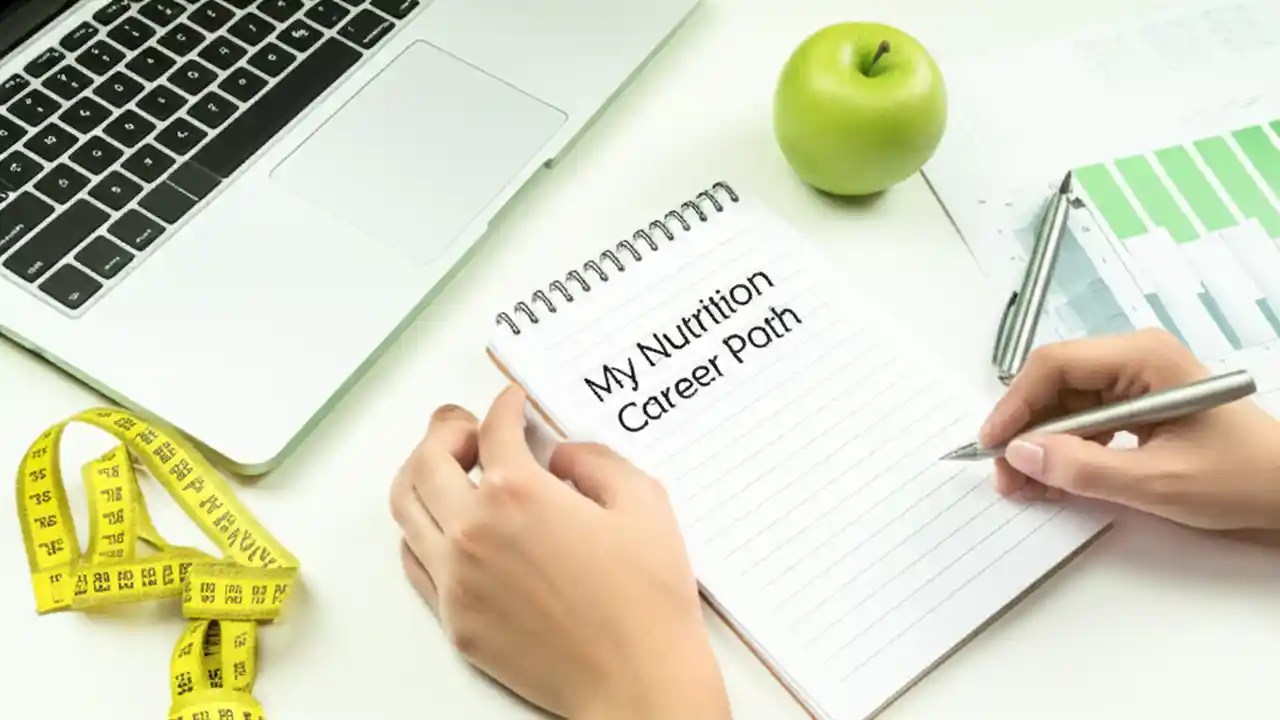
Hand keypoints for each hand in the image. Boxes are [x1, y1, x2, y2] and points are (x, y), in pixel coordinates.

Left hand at [390, 386, 729, 718]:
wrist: (636, 681)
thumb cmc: (646, 600)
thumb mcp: (643, 502)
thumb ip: (596, 460)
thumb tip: (561, 455)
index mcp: (519, 495)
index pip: (492, 429)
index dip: (504, 404)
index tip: (512, 403)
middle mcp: (473, 532)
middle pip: (427, 458)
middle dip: (447, 430)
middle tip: (470, 428)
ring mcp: (457, 579)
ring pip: (406, 506)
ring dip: (423, 475)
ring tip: (451, 471)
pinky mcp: (455, 619)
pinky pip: (415, 559)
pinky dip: (421, 528)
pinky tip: (448, 524)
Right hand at [981, 329, 1279, 529]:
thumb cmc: (1240, 479)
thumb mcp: (1158, 482)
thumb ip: (1084, 469)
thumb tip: (1020, 455)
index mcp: (1144, 358)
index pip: (1056, 366)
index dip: (1015, 405)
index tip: (992, 444)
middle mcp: (1136, 360)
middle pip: (1056, 383)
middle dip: (1025, 429)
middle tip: (1004, 475)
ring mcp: (1138, 382)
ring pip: (1066, 404)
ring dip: (1041, 443)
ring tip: (1024, 485)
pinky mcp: (1140, 406)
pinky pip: (1088, 420)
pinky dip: (1066, 449)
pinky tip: (1053, 479)